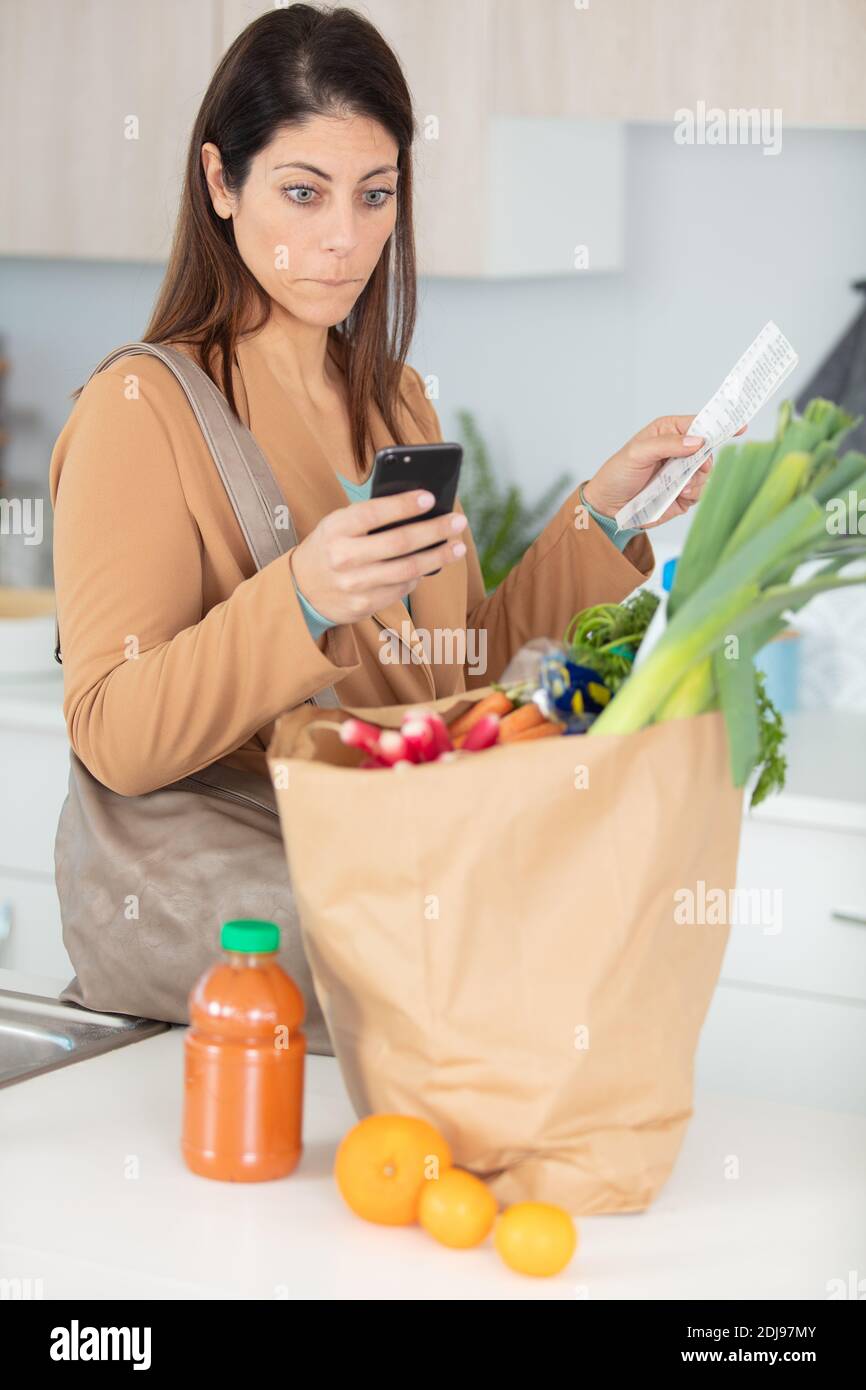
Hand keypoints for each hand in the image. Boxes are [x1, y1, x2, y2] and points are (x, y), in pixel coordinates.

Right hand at [291, 489, 467, 624]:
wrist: (301, 589)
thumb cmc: (330, 547)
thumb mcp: (338, 524)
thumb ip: (371, 516)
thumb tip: (419, 509)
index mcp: (336, 529)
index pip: (375, 513)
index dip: (405, 505)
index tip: (431, 498)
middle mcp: (344, 557)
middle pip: (399, 543)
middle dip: (435, 531)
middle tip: (458, 522)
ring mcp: (355, 585)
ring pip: (407, 570)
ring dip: (438, 557)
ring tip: (457, 547)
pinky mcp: (364, 605)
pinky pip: (401, 590)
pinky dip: (418, 577)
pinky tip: (430, 566)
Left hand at [582, 416, 747, 527]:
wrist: (608, 507)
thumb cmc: (618, 474)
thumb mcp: (637, 453)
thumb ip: (668, 444)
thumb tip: (698, 441)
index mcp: (669, 432)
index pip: (700, 423)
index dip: (719, 424)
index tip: (738, 426)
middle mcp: (679, 450)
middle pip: (709, 450)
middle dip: (704, 460)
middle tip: (696, 466)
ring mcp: (682, 473)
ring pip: (706, 473)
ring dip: (696, 479)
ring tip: (678, 485)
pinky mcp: (684, 494)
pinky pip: (700, 493)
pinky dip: (693, 494)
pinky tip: (679, 495)